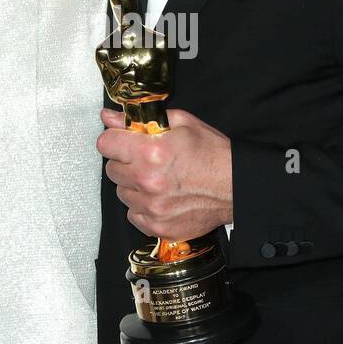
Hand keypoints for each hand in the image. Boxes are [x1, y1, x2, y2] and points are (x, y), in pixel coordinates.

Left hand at [97, 106, 231, 241]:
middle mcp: (147, 181)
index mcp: (151, 151)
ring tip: (158, 180)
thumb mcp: (181, 123)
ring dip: (134, 186)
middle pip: (111, 170)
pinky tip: (161, 198)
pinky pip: (133, 215)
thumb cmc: (213, 154)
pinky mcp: (158, 226)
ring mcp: (152, 207)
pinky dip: (143, 207)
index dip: (115, 140)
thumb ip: (139, 119)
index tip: (123, 142)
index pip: (105, 144)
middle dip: (126, 163)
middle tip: (147, 161)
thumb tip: (109, 117)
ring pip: (122, 193)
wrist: (236, 187)